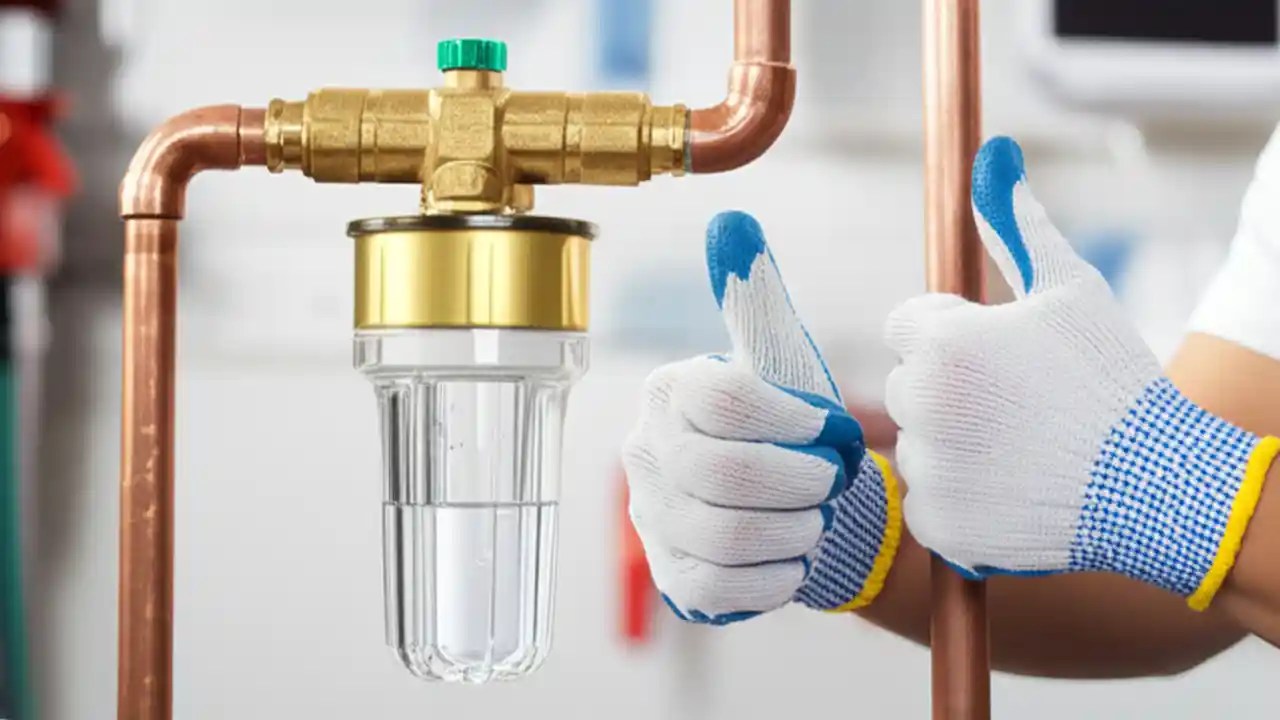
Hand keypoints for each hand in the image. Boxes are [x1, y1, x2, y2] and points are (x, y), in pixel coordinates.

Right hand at [623, 211, 901, 623]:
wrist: (785, 504)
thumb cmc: (786, 426)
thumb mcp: (781, 361)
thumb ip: (757, 298)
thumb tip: (732, 221)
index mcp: (670, 390)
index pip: (724, 400)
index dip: (793, 420)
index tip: (834, 428)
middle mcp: (645, 451)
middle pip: (723, 473)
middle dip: (801, 481)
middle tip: (833, 480)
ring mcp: (651, 517)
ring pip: (725, 533)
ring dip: (795, 528)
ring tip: (816, 517)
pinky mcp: (670, 577)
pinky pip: (720, 588)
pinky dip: (774, 577)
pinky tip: (792, 555)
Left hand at [886, 137, 1279, 609]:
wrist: (1159, 485)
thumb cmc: (1113, 379)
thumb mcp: (1070, 289)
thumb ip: (1016, 225)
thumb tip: (990, 153)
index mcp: (943, 341)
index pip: (905, 324)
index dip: (952, 334)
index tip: (1001, 355)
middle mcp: (921, 405)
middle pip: (907, 384)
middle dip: (949, 389)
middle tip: (1018, 405)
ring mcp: (928, 471)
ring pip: (918, 444)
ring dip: (955, 445)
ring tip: (1023, 448)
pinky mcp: (937, 526)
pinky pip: (928, 501)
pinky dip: (960, 500)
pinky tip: (1013, 490)